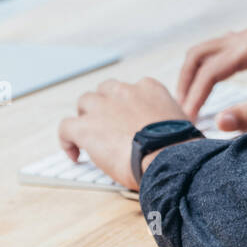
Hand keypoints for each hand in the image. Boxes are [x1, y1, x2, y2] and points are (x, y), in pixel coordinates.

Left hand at [58, 77, 188, 190]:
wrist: (166, 158)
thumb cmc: (178, 147)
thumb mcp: (179, 123)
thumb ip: (167, 120)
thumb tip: (168, 133)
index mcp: (149, 88)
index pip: (133, 89)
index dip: (127, 105)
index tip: (128, 121)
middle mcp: (124, 91)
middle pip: (105, 90)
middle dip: (104, 106)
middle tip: (108, 127)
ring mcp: (103, 107)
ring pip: (84, 102)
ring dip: (86, 117)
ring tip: (89, 137)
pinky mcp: (86, 126)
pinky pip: (66, 126)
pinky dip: (67, 139)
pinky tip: (74, 154)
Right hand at [176, 28, 246, 130]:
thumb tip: (219, 122)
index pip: (210, 71)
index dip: (194, 97)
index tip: (187, 122)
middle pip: (199, 54)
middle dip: (185, 82)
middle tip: (181, 113)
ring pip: (206, 50)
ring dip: (193, 74)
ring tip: (188, 103)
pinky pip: (218, 50)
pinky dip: (205, 67)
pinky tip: (205, 88)